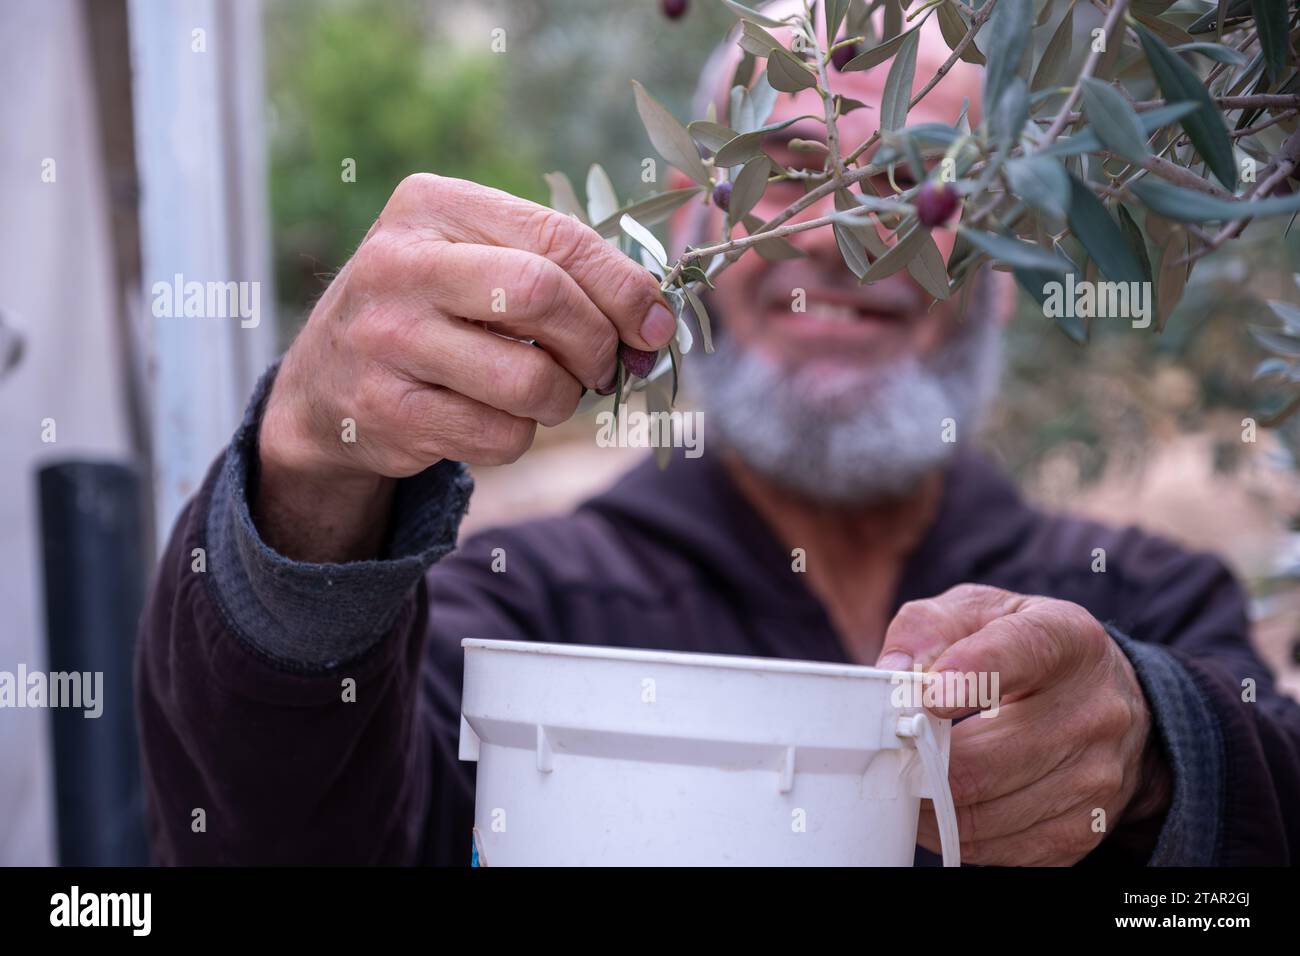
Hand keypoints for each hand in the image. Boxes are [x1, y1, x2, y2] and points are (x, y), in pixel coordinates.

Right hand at [256, 174, 676, 561]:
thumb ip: (558, 270)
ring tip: (543, 391)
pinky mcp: (387, 411)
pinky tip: (492, 418)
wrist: (324, 385)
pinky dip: (519, 436)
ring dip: (561, 399)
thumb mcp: (474, 259)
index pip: (557, 238)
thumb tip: (655, 324)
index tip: (655, 326)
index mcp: (431, 206)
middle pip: (544, 296)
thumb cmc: (429, 312)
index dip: (624, 288)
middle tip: (602, 366)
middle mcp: (399, 264)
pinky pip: (500, 436)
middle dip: (596, 343)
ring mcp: (387, 339)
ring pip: (530, 380)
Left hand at [875, 584, 1171, 865]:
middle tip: (888, 756)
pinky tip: (942, 810)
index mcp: (1066, 638)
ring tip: (909, 781)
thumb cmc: (1021, 650)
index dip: (972, 676)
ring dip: (933, 805)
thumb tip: (891, 677)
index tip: (929, 697)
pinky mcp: (1086, 828)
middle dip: (925, 762)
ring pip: (989, 812)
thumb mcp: (979, 613)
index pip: (1022, 653)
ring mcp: (1096, 775)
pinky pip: (1004, 850)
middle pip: (991, 757)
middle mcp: (1094, 709)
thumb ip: (928, 629)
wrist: (1105, 699)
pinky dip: (959, 836)